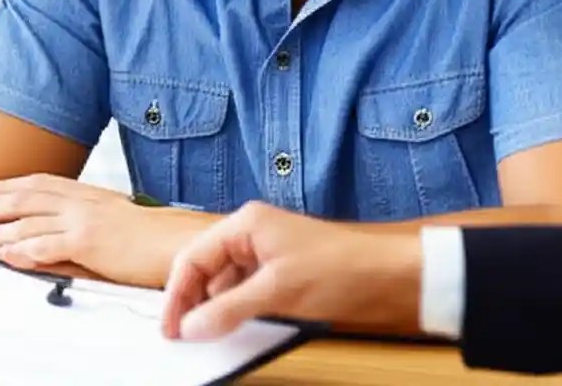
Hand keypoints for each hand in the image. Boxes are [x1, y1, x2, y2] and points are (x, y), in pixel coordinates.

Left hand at [0, 175, 214, 287]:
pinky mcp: (88, 242)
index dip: (9, 184)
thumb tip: (65, 231)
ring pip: (29, 222)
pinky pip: (45, 246)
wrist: (181, 242)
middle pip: (26, 198)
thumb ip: (89, 222)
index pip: (40, 183)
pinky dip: (20, 250)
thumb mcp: (117, 221)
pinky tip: (2, 254)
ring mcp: (83, 220)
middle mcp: (82, 202)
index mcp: (89, 194)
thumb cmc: (156, 238)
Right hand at [162, 202, 422, 340]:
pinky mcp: (280, 273)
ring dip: (212, 308)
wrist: (392, 276)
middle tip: (181, 336)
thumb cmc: (340, 269)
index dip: (176, 293)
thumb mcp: (277, 291)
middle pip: (203, 268)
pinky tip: (231, 327)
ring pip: (223, 283)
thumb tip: (190, 327)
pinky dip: (234, 310)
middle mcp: (250, 234)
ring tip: (204, 336)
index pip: (192, 257)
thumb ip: (228, 309)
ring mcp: (266, 254)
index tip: (170, 327)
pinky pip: (244, 292)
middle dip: (190, 301)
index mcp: (244, 224)